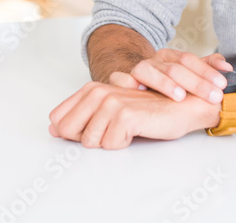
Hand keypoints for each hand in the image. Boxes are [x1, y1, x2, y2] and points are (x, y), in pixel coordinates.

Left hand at [48, 81, 219, 149]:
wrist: (182, 105)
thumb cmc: (148, 110)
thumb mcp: (112, 109)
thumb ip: (83, 115)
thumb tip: (53, 128)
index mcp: (92, 89)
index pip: (58, 119)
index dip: (73, 132)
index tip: (95, 129)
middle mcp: (98, 92)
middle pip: (67, 131)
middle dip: (87, 138)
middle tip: (113, 130)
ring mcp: (111, 102)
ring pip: (89, 141)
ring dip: (110, 141)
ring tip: (128, 129)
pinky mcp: (125, 115)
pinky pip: (110, 145)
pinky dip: (123, 144)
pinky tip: (137, 130)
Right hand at [108, 49, 232, 104]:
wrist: (138, 85)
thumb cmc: (168, 84)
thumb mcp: (188, 75)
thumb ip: (208, 68)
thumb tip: (227, 67)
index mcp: (171, 57)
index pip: (190, 60)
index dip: (207, 72)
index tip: (222, 84)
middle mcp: (155, 61)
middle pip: (175, 67)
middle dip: (196, 83)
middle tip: (213, 96)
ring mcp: (138, 70)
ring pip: (149, 70)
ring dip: (165, 83)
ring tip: (180, 96)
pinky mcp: (123, 82)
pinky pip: (121, 79)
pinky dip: (128, 83)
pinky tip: (139, 90)